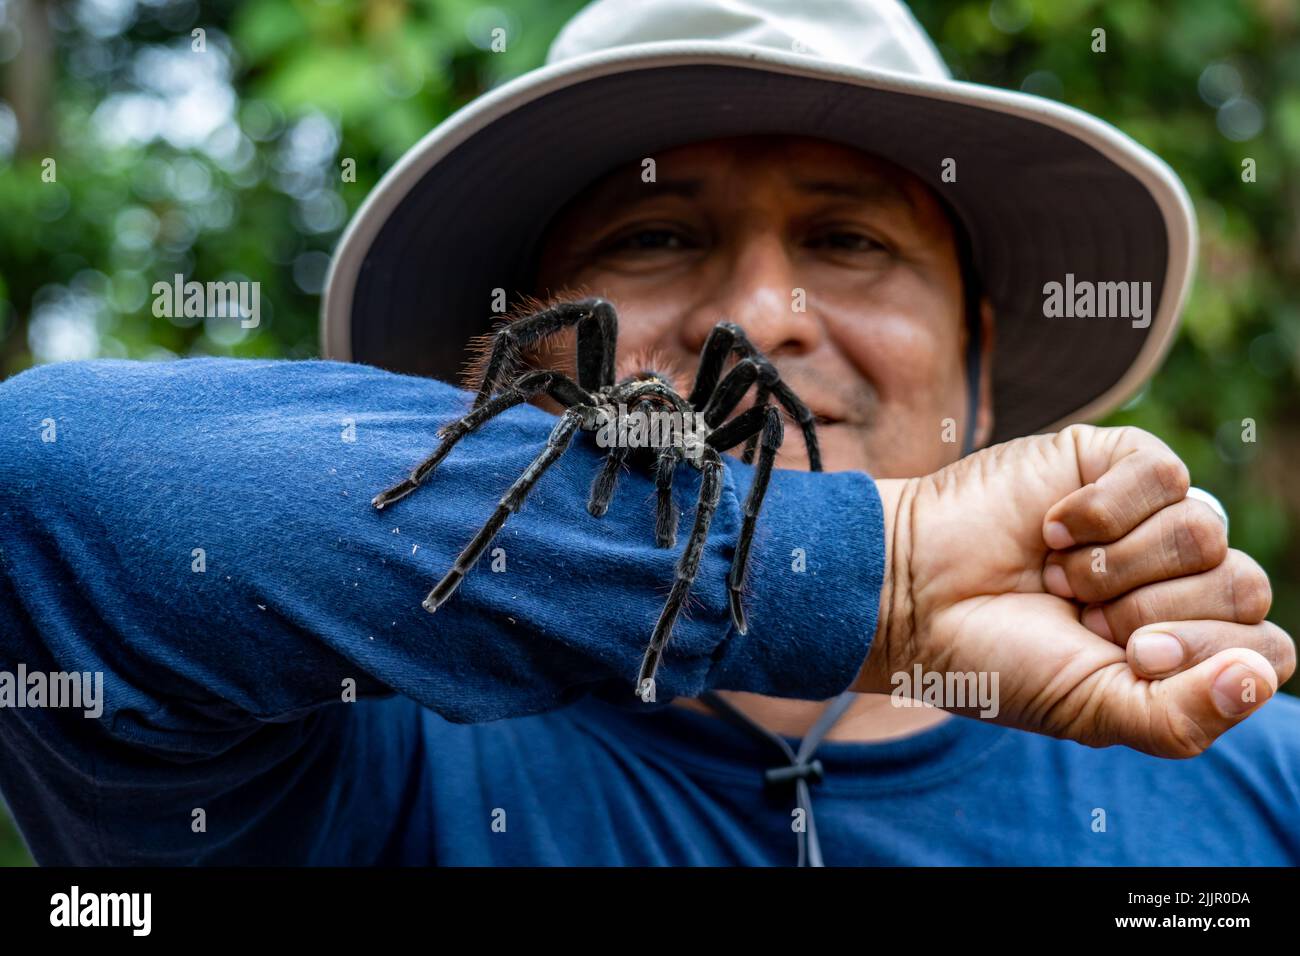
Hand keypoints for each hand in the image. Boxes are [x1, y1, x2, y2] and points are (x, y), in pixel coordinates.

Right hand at [857, 424, 1295, 757]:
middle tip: (1081, 616)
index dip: (1206, 655)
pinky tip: (1052, 530)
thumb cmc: (997, 658)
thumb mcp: (1093, 710)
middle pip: (1243, 586)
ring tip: (1057, 575)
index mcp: (1185, 645)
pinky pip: (1166, 478)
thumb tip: (1257, 679)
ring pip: (1204, 533)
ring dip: (1114, 565)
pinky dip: (1101, 512)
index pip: (1265, 650)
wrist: (914, 595)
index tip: (1127, 657)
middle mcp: (1178, 580)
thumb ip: (1183, 716)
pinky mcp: (1118, 463)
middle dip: (1151, 611)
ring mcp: (1152, 518)